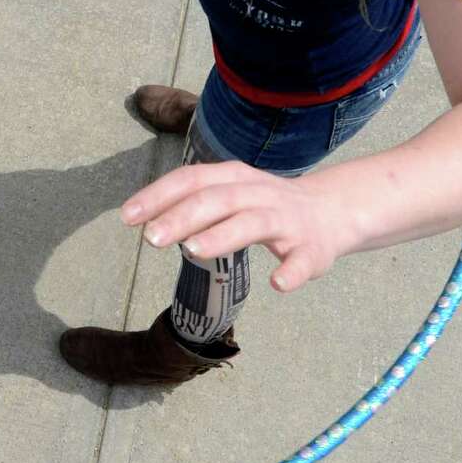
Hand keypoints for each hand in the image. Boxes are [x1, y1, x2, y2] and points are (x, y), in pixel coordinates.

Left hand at [121, 162, 357, 292]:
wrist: (334, 212)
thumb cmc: (267, 205)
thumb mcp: (229, 192)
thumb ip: (192, 202)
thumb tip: (142, 217)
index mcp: (235, 178)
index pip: (191, 180)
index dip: (158, 195)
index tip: (127, 216)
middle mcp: (259, 193)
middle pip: (217, 199)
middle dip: (182, 216)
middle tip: (150, 239)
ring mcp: (287, 221)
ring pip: (253, 223)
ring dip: (223, 235)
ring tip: (193, 250)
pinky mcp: (313, 249)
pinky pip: (304, 260)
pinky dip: (292, 271)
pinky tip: (277, 284)